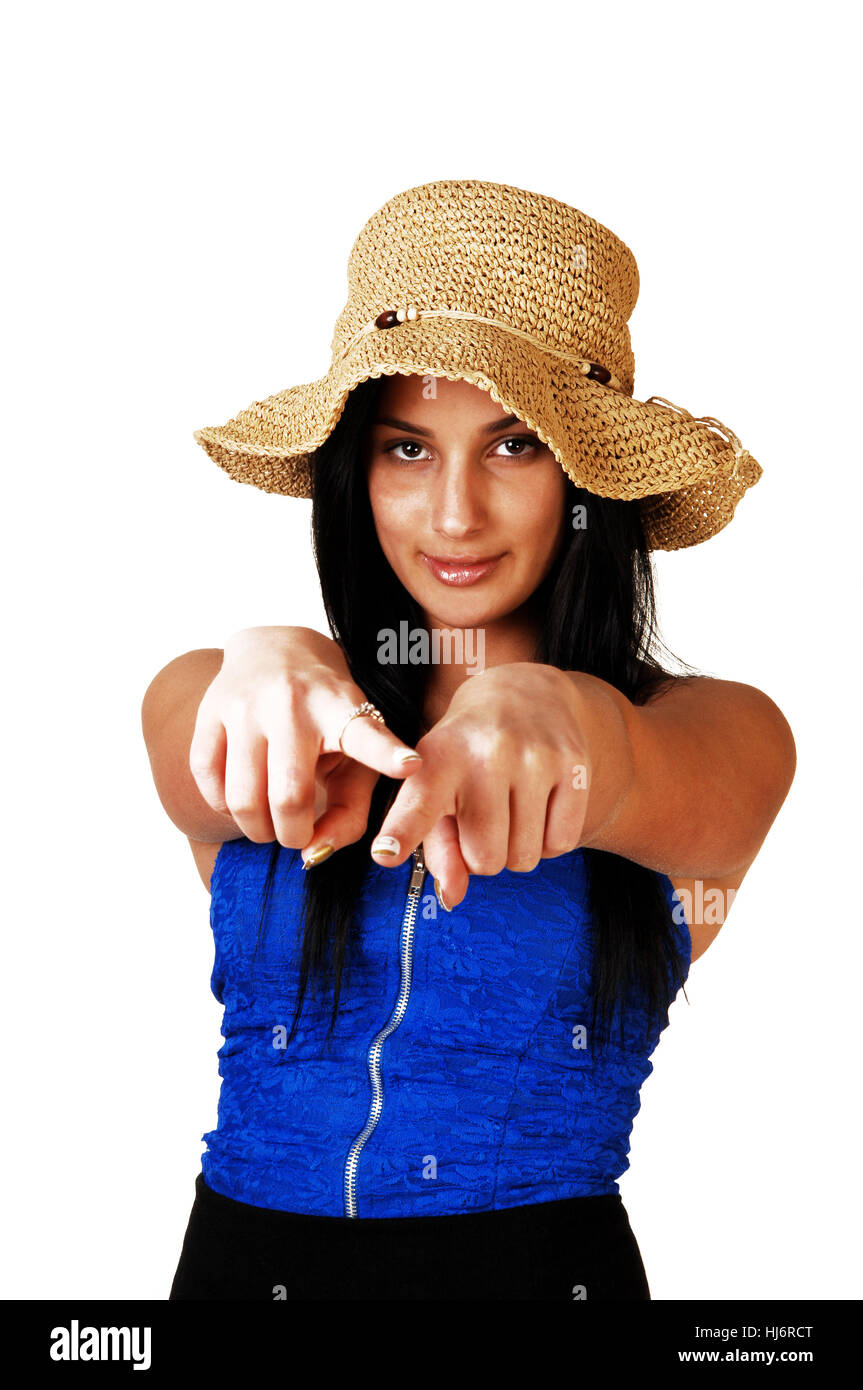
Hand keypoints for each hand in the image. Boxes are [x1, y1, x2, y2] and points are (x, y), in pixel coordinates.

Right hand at [188, 626, 421, 852]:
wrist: (274, 649)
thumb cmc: (324, 719)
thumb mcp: (353, 754)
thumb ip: (352, 809)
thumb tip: (314, 853)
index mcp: (341, 708)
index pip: (365, 733)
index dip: (387, 754)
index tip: (411, 765)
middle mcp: (292, 701)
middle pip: (289, 796)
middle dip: (293, 834)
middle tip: (296, 834)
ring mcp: (246, 705)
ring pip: (243, 799)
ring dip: (257, 829)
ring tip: (269, 823)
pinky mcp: (209, 711)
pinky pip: (210, 785)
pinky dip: (225, 807)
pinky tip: (243, 796)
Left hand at [369, 663, 594, 907]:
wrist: (524, 695)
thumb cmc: (467, 755)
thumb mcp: (438, 789)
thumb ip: (437, 846)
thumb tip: (452, 897)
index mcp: (438, 759)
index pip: (419, 804)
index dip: (402, 833)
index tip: (383, 853)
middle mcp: (486, 753)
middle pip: (485, 859)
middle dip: (483, 854)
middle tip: (483, 818)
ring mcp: (534, 757)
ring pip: (524, 857)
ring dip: (516, 849)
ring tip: (510, 808)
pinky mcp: (574, 764)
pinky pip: (561, 843)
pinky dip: (549, 839)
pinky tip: (539, 806)